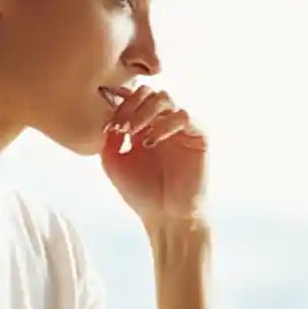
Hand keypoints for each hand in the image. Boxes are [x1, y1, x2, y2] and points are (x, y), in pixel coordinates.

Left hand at [100, 86, 208, 225]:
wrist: (166, 216)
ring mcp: (181, 128)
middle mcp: (163, 123)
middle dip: (130, 106)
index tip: (108, 124)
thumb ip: (109, 137)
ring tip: (132, 133)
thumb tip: (109, 115)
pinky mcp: (199, 136)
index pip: (133, 98)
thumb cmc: (141, 193)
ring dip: (144, 112)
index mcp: (144, 126)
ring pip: (165, 98)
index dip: (118, 104)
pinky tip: (150, 142)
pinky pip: (184, 116)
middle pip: (149, 92)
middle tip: (120, 127)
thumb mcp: (114, 162)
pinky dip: (165, 124)